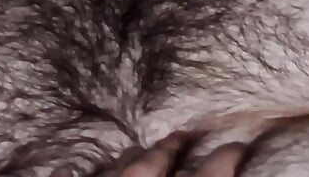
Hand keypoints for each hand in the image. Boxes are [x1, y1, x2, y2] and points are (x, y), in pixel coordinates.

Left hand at [57, 132, 249, 176]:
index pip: (211, 174)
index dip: (227, 158)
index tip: (238, 146)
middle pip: (157, 160)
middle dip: (172, 146)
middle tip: (181, 135)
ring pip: (119, 165)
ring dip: (131, 158)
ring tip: (137, 150)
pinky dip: (76, 176)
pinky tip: (70, 171)